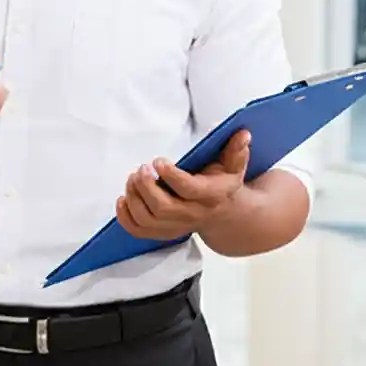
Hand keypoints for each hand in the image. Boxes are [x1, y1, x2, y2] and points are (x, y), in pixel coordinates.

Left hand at [116, 130, 251, 240]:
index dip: (170, 175)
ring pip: (148, 220)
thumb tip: (242, 134)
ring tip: (133, 178)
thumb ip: (237, 149)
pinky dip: (125, 217)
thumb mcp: (234, 165)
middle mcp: (194, 214)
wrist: (224, 212)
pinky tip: (123, 199)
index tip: (158, 161)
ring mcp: (177, 226)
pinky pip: (139, 231)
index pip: (188, 189)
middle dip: (146, 186)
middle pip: (163, 208)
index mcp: (211, 195)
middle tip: (141, 169)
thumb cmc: (222, 183)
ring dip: (134, 198)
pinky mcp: (163, 232)